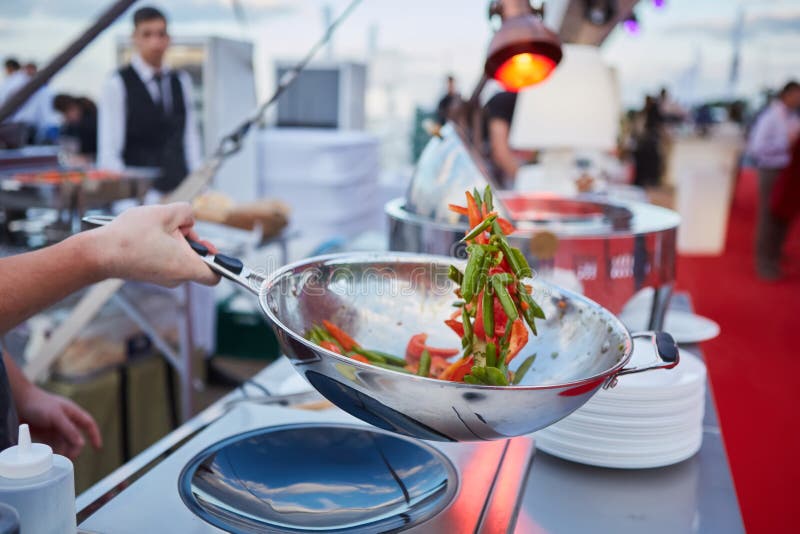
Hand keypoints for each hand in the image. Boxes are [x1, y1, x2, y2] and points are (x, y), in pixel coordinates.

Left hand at [16, 386, 101, 459]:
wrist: (17, 402)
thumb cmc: (38, 403)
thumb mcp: (55, 415)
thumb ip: (68, 429)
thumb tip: (81, 443)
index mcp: (72, 413)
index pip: (88, 424)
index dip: (94, 435)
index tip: (97, 448)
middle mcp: (65, 421)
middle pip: (76, 437)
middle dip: (75, 448)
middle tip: (70, 457)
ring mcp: (55, 428)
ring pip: (64, 443)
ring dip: (64, 451)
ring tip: (59, 459)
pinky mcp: (44, 434)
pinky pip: (52, 445)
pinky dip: (54, 451)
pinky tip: (51, 457)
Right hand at [92, 203, 219, 286]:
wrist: (98, 253)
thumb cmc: (130, 236)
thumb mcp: (164, 212)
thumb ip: (186, 212)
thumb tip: (190, 219)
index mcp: (186, 267)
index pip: (215, 275)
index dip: (218, 261)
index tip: (208, 246)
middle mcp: (176, 278)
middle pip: (197, 260)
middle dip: (191, 240)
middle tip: (177, 226)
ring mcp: (162, 279)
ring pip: (180, 257)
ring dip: (175, 241)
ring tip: (158, 228)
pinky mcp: (151, 275)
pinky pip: (166, 260)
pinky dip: (163, 246)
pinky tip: (149, 235)